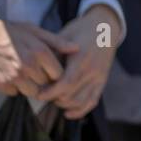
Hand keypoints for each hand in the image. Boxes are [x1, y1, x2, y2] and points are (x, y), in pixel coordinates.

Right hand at [0, 19, 76, 97]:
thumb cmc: (10, 32)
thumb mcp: (35, 31)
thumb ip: (57, 42)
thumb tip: (77, 49)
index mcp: (39, 52)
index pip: (59, 74)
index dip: (56, 73)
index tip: (52, 69)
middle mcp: (28, 66)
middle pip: (47, 84)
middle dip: (44, 80)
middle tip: (38, 71)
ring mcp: (14, 77)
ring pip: (32, 92)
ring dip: (31, 86)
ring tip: (25, 73)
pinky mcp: (2, 84)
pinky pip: (15, 93)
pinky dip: (15, 87)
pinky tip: (12, 75)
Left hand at [37, 5, 120, 119]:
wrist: (105, 27)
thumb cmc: (80, 30)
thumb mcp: (65, 35)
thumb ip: (52, 52)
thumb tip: (35, 68)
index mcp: (82, 58)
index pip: (66, 83)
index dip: (51, 92)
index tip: (38, 93)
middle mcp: (92, 70)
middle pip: (71, 95)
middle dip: (54, 98)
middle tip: (42, 94)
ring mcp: (99, 77)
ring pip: (80, 101)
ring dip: (65, 104)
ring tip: (54, 99)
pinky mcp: (102, 81)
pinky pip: (92, 101)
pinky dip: (80, 111)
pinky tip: (67, 113)